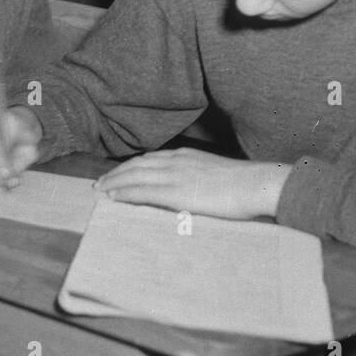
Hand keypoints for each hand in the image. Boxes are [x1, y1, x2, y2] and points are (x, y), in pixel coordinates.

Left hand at [96, 148, 289, 220]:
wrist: (256, 184)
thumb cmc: (244, 185)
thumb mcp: (216, 175)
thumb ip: (199, 179)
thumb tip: (194, 191)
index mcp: (186, 156)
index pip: (150, 159)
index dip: (131, 167)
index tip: (118, 174)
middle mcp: (176, 161)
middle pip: (136, 165)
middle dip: (116, 174)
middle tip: (99, 184)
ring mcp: (174, 175)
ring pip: (134, 176)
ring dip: (114, 183)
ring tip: (100, 191)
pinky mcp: (175, 192)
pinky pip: (141, 191)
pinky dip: (124, 193)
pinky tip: (112, 199)